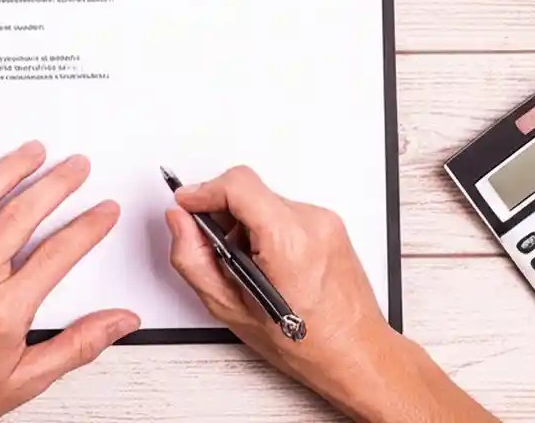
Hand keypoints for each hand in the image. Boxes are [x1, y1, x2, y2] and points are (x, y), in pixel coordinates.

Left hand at [0, 141, 139, 422]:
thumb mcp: (27, 380)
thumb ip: (79, 345)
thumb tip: (121, 322)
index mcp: (2, 312)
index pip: (58, 253)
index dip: (89, 226)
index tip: (105, 210)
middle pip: (22, 216)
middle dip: (57, 184)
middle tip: (77, 166)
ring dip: (9, 169)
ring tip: (33, 151)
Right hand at [167, 166, 495, 422]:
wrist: (355, 349)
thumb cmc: (304, 342)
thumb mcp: (231, 308)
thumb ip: (194, 258)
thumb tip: (180, 222)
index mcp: (288, 241)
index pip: (238, 185)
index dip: (204, 191)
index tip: (186, 203)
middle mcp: (312, 222)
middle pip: (250, 192)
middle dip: (223, 215)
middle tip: (215, 251)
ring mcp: (326, 221)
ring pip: (266, 203)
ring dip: (246, 226)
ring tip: (248, 268)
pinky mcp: (332, 225)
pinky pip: (286, 214)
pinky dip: (268, 232)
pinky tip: (269, 266)